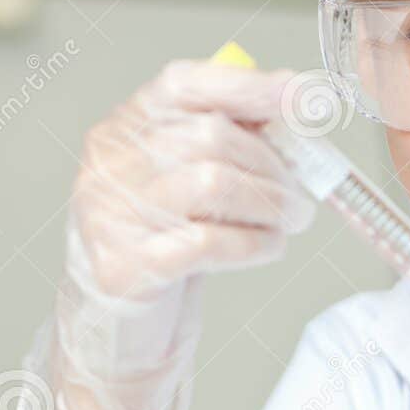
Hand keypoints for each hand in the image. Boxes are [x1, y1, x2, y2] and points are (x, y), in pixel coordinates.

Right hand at [19, 60, 316, 409]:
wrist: (119, 324)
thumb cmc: (160, 243)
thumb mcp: (185, 182)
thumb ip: (226, 140)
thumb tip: (293, 105)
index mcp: (122, 128)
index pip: (184, 85)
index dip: (248, 85)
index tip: (300, 94)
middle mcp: (109, 164)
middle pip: (210, 137)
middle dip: (271, 166)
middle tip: (301, 195)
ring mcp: (111, 215)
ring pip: (212, 184)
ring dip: (268, 203)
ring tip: (290, 221)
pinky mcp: (127, 266)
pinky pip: (208, 243)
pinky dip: (254, 243)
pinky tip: (269, 248)